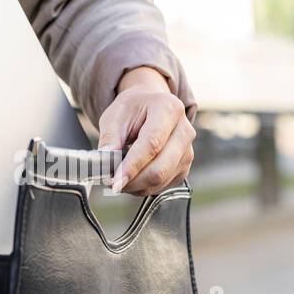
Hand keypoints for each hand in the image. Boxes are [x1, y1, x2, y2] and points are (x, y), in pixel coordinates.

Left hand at [96, 67, 194, 194]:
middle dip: (132, 181)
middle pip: (160, 168)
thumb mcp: (115, 116)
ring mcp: (188, 151)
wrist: (150, 107)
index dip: (132, 165)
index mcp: (169, 109)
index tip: (115, 181)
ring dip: (135, 186)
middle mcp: (184, 131)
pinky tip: (132, 177)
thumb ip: (109, 138)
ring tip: (118, 177)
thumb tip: (105, 161)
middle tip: (110, 182)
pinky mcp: (185, 167)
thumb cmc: (132, 110)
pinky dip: (143, 187)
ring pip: (161, 180)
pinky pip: (163, 186)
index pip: (152, 144)